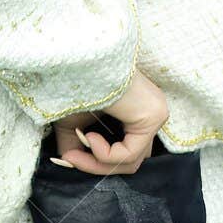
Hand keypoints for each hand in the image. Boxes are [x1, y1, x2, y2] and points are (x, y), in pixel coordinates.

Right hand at [52, 72, 169, 175]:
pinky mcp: (154, 115)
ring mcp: (156, 113)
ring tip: (75, 149)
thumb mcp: (71, 121)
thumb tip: (72, 165)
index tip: (67, 158)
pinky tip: (90, 137)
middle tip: (69, 159)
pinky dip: (105, 154)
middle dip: (96, 166)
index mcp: (136, 113)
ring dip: (98, 163)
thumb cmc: (71, 81)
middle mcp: (150, 113)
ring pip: (131, 162)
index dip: (96, 164)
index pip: (125, 154)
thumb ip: (75, 146)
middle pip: (129, 161)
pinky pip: (130, 154)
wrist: (73, 56)